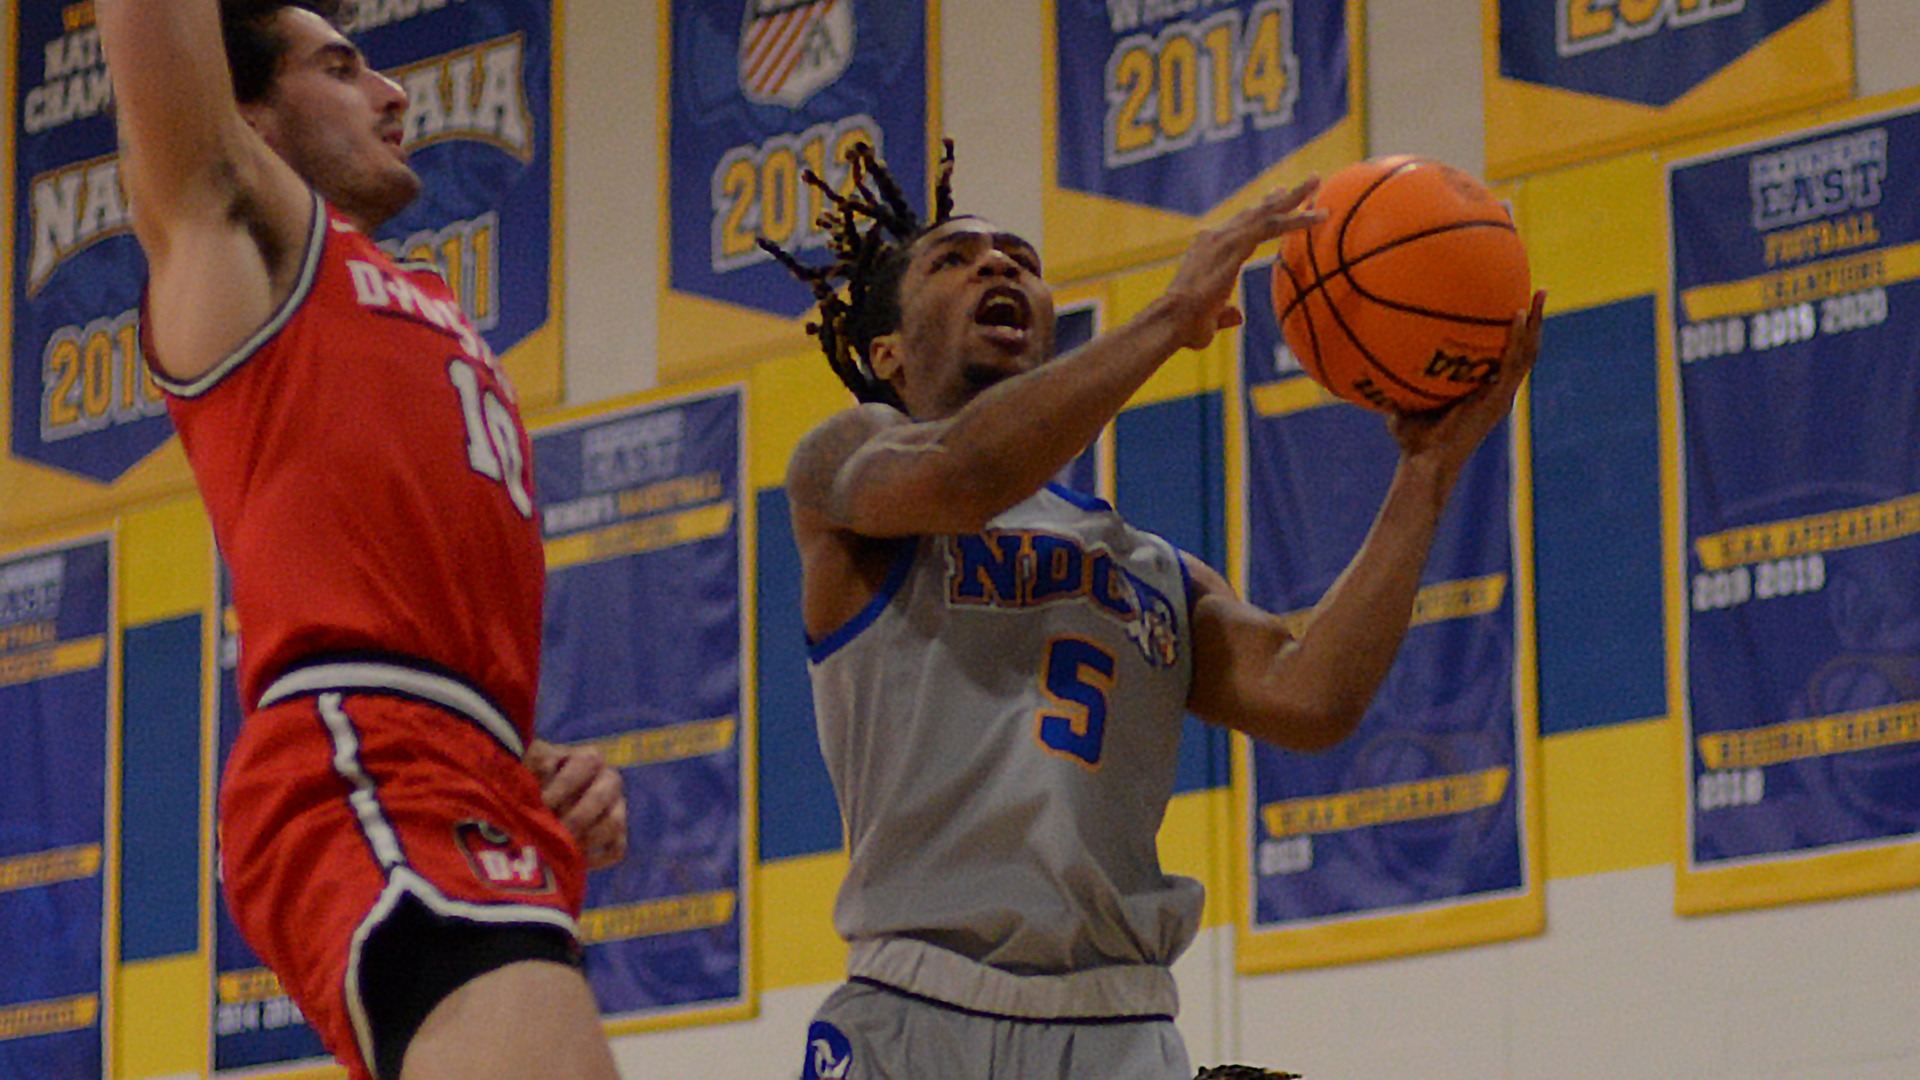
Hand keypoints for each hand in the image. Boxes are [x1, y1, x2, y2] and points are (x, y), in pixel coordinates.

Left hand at [526, 740, 628, 870]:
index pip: (587, 764)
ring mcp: (617, 808)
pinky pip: (616, 848)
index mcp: (589, 759)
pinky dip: (596, 858)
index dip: (564, 784)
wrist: (539, 802)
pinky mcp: (617, 834)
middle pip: (602, 796)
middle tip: (554, 832)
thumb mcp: (528, 766)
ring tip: (561, 847)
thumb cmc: (531, 779)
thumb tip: (542, 772)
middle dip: (576, 817)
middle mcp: (609, 780)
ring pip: (613, 823)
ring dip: (586, 838)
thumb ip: (533, 766)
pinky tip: (571, 861)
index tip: (543, 802)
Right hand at [1162, 178, 1324, 351]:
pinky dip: (1298, 219)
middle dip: (1283, 196)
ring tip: (1316, 181)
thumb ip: (1226, 314)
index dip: (1260, 211)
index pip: (1239, 224)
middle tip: (1309, 181)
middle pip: (1255, 211)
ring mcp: (1226, 238)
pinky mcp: (1237, 245)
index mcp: (1207, 249)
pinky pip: (1273, 226)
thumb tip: (1237, 317)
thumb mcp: (1210, 319)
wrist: (1173, 318)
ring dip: (1295, 197)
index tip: (1277, 196)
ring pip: (1267, 212)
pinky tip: (1320, 216)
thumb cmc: (1186, 326)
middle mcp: (1216, 237)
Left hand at [1387, 290, 1546, 478]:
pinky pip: (1514, 363)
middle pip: (1523, 349)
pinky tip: (1518, 315)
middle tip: (1537, 291)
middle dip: (1532, 320)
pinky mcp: (1499, 398)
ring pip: (1527, 352)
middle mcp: (1497, 390)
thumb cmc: (1411, 437)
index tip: (1512, 305)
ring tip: (1539, 293)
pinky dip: (1518, 338)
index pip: (1504, 356)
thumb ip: (1400, 375)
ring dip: (1535, 323)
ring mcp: (1501, 394)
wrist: (1425, 461)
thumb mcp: (1404, 398)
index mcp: (1482, 390)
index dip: (1511, 333)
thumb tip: (1375, 347)